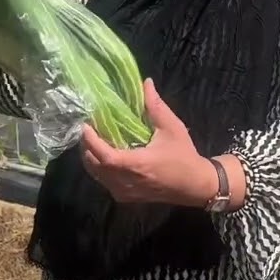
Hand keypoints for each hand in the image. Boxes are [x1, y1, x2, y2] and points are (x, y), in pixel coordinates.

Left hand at [80, 78, 219, 207]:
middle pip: (95, 165)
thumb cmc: (183, 156)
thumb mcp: (172, 127)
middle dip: (87, 146)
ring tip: (92, 138)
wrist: (194, 185)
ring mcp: (125, 192)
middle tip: (87, 128)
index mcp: (137, 165)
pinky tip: (103, 154)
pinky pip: (104, 182)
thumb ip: (156, 106)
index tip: (85, 125)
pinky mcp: (126, 197)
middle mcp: (127, 181)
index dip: (91, 141)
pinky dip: (99, 168)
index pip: (105, 156)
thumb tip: (146, 83)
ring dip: (91, 157)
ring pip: (97, 175)